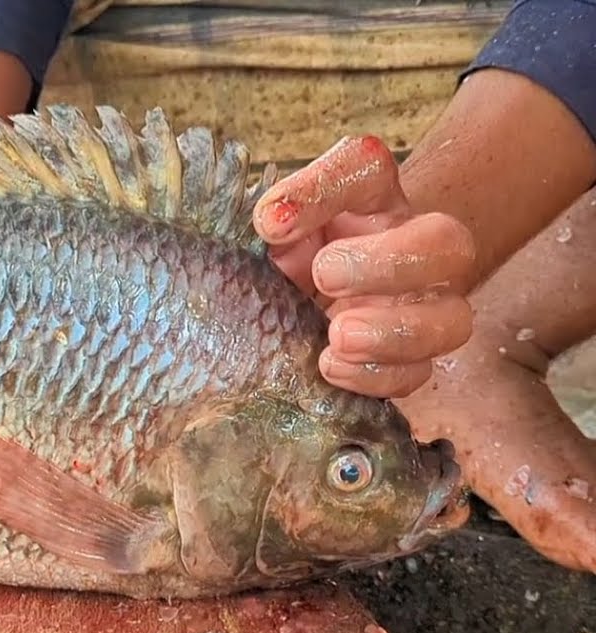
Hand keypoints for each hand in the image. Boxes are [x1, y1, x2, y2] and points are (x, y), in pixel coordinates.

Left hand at [252, 136, 477, 397]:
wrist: (307, 303)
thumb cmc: (294, 254)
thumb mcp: (277, 226)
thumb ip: (279, 215)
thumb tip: (273, 222)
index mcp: (371, 198)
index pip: (365, 165)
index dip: (322, 186)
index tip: (271, 224)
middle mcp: (412, 246)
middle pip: (446, 242)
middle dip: (387, 263)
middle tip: (325, 276)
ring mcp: (424, 306)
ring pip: (452, 319)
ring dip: (394, 331)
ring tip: (337, 335)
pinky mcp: (412, 359)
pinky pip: (419, 373)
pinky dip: (376, 374)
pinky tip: (332, 366)